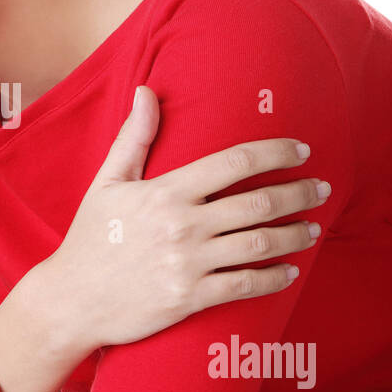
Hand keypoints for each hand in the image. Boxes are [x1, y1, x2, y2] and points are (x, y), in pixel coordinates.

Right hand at [42, 85, 327, 351]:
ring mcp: (188, 264)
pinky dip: (275, 277)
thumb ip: (134, 137)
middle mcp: (181, 226)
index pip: (234, 163)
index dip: (275, 153)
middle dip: (298, 194)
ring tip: (312, 228)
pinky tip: (289, 270)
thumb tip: (147, 91)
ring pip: (260, 245)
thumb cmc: (90, 238)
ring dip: (295, 235)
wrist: (71, 300)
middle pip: (258, 203)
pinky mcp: (190, 298)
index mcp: (165, 192)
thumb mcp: (107, 182)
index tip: (301, 150)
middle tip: (321, 189)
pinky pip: (245, 285)